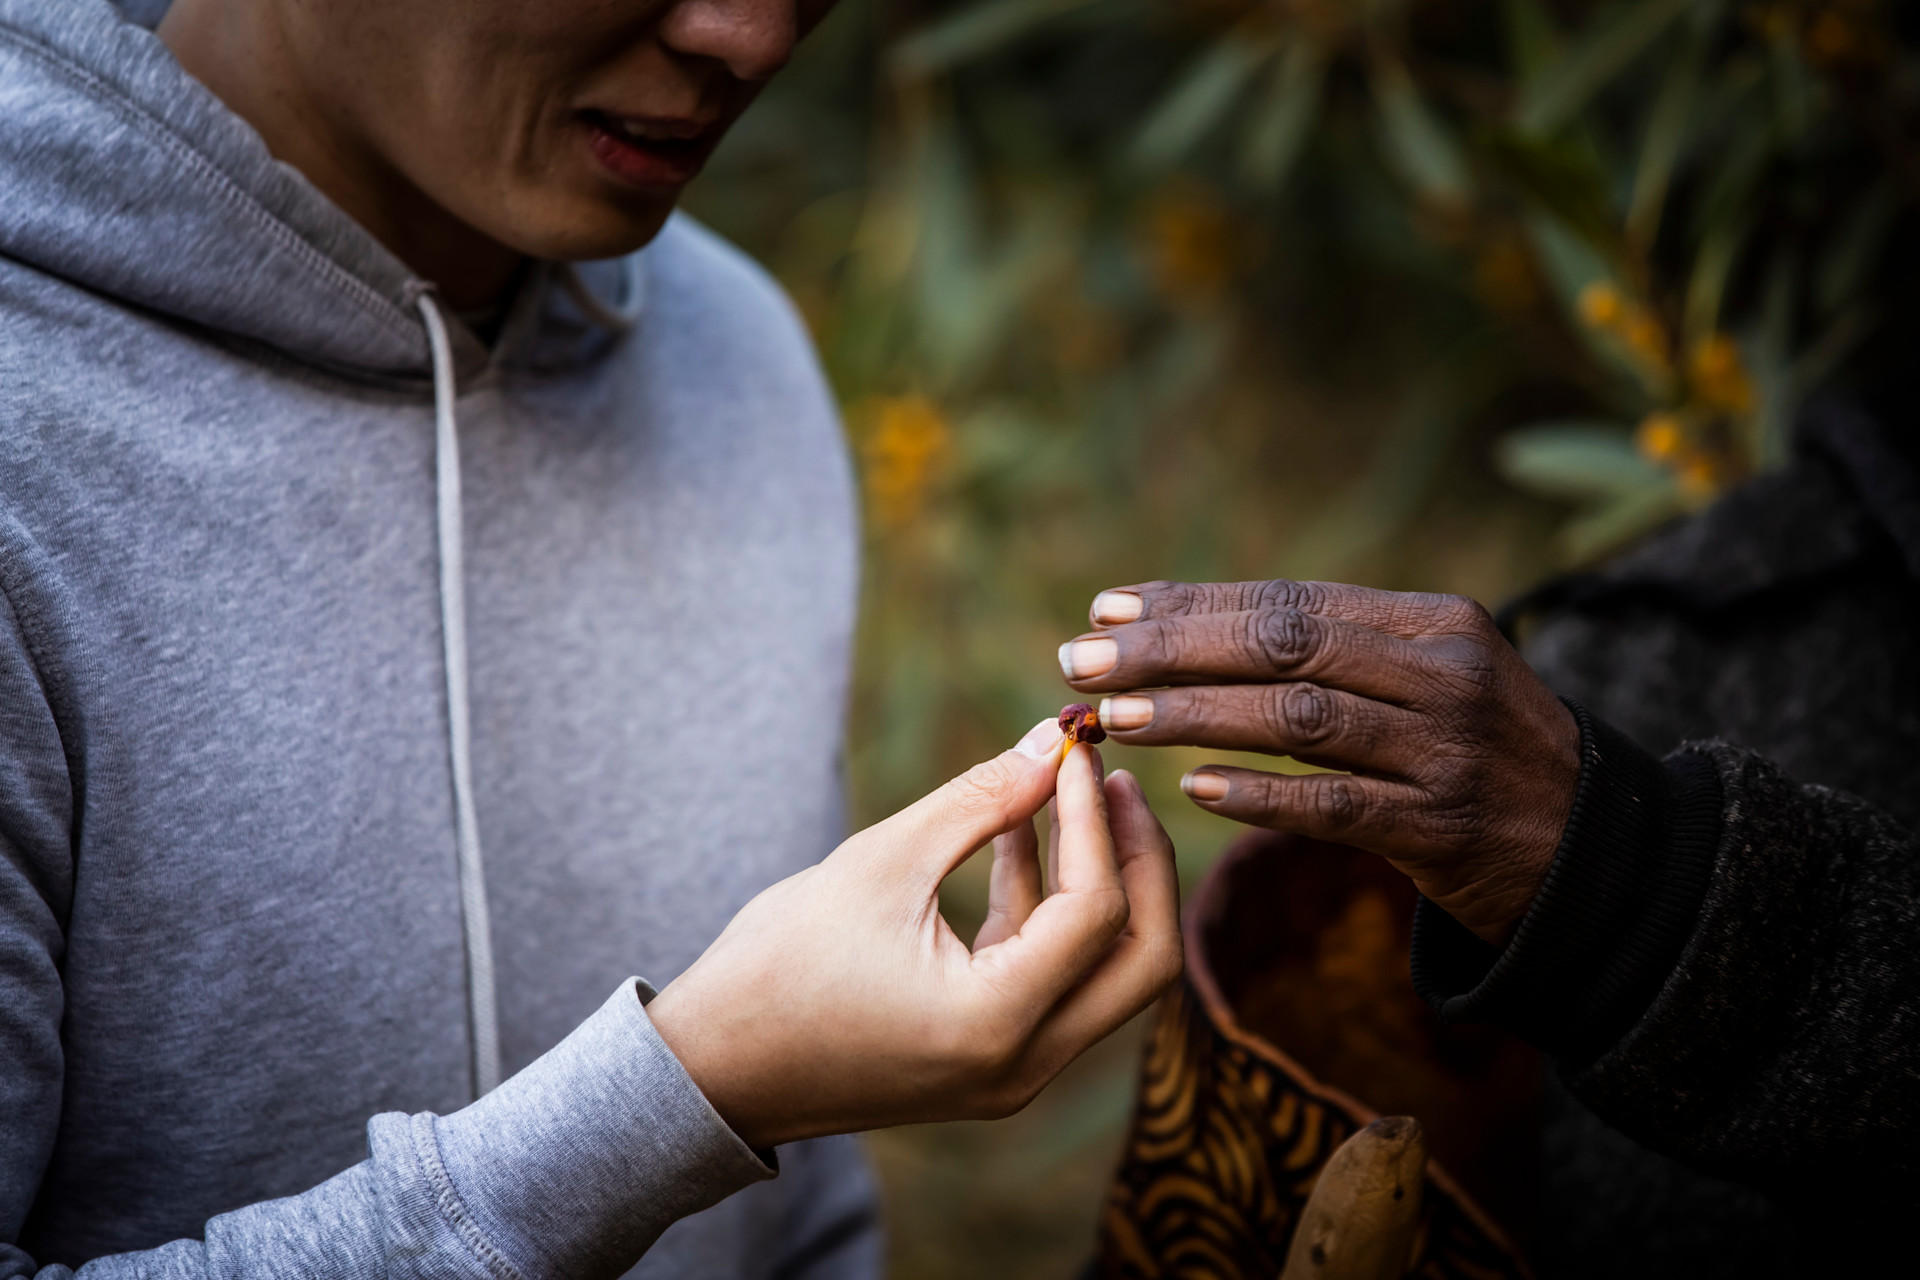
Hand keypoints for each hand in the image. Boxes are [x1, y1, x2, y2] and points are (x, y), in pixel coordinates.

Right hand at [645, 720, 1181, 1149]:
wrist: (712, 1066)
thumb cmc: (781, 964)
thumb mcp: (882, 862)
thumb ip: (979, 799)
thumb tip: (1055, 740)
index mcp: (997, 1023)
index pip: (1096, 910)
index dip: (1095, 819)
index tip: (1075, 751)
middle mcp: (1024, 1065)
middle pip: (1142, 961)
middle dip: (1142, 862)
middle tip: (1116, 782)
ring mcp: (1012, 1072)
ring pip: (1105, 974)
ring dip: (1098, 882)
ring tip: (1068, 789)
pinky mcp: (990, 1059)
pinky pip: (1052, 980)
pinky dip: (1047, 911)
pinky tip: (1016, 837)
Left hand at [1058, 579, 1578, 944]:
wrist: (1592, 850)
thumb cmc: (1473, 750)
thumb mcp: (1426, 675)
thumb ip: (1331, 649)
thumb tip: (1184, 626)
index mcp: (1434, 621)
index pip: (1289, 600)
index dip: (1191, 604)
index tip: (1104, 610)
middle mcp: (1445, 674)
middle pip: (1285, 647)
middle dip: (1172, 650)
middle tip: (1082, 659)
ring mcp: (1446, 753)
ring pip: (1299, 721)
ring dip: (1195, 716)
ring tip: (1114, 716)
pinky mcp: (1442, 831)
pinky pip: (1335, 808)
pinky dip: (1260, 797)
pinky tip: (1192, 790)